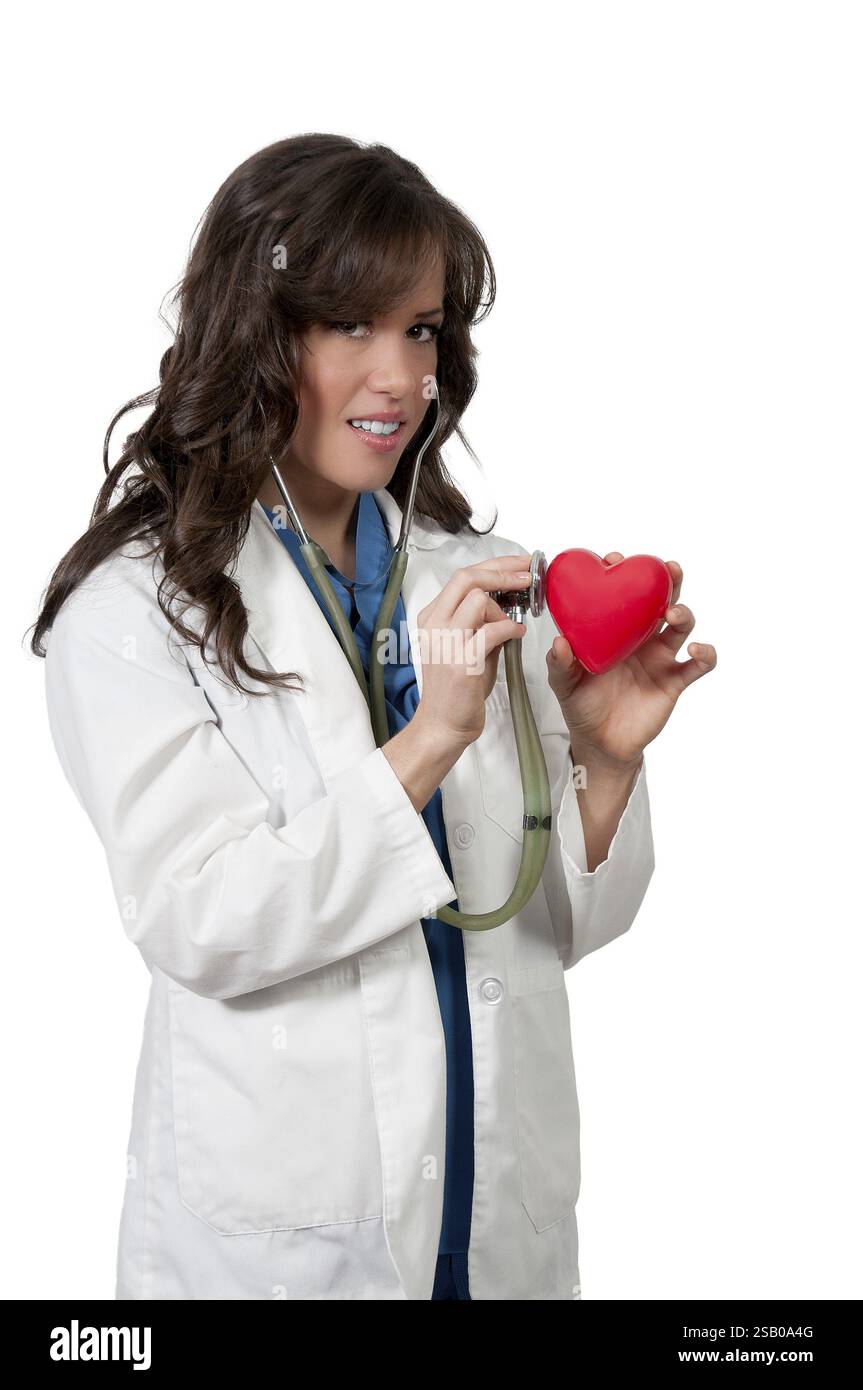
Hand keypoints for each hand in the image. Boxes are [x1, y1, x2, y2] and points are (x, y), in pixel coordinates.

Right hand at [415, 556, 529, 747]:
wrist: (442, 725)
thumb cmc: (458, 688)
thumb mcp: (466, 644)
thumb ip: (482, 620)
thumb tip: (509, 598)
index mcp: (432, 617)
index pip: (462, 576)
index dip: (495, 565)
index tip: (519, 564)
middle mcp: (434, 625)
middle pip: (467, 577)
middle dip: (503, 571)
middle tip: (529, 576)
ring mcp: (445, 643)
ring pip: (479, 600)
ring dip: (503, 609)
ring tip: (512, 625)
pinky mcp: (462, 663)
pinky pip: (492, 631)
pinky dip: (510, 629)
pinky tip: (517, 636)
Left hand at [545, 557, 716, 768]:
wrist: (601, 743)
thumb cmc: (582, 707)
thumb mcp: (564, 684)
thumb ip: (559, 664)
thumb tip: (559, 642)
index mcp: (614, 632)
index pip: (623, 596)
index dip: (623, 575)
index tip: (616, 560)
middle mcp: (640, 639)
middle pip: (660, 601)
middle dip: (666, 581)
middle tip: (667, 569)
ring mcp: (659, 658)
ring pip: (681, 626)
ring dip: (682, 612)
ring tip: (672, 613)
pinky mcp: (674, 681)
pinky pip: (698, 665)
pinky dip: (705, 653)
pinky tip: (697, 649)